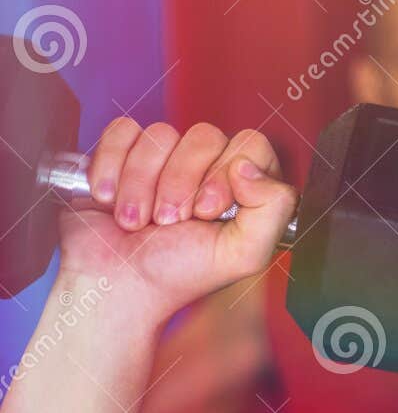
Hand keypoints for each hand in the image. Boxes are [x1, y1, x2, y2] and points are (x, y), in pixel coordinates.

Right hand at [56, 119, 296, 318]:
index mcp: (243, 189)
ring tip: (136, 221)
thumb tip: (249, 165)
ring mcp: (164, 158)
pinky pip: (123, 130)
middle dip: (180, 182)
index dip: (226, 174)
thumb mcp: (243, 255)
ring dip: (141, 184)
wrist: (114, 282)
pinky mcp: (122, 152)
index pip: (252, 146)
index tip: (206, 212)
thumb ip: (273, 210)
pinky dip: (111, 167)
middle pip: (205, 135)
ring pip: (161, 134)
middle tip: (169, 221)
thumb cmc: (178, 273)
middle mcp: (207, 168)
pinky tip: (109, 200)